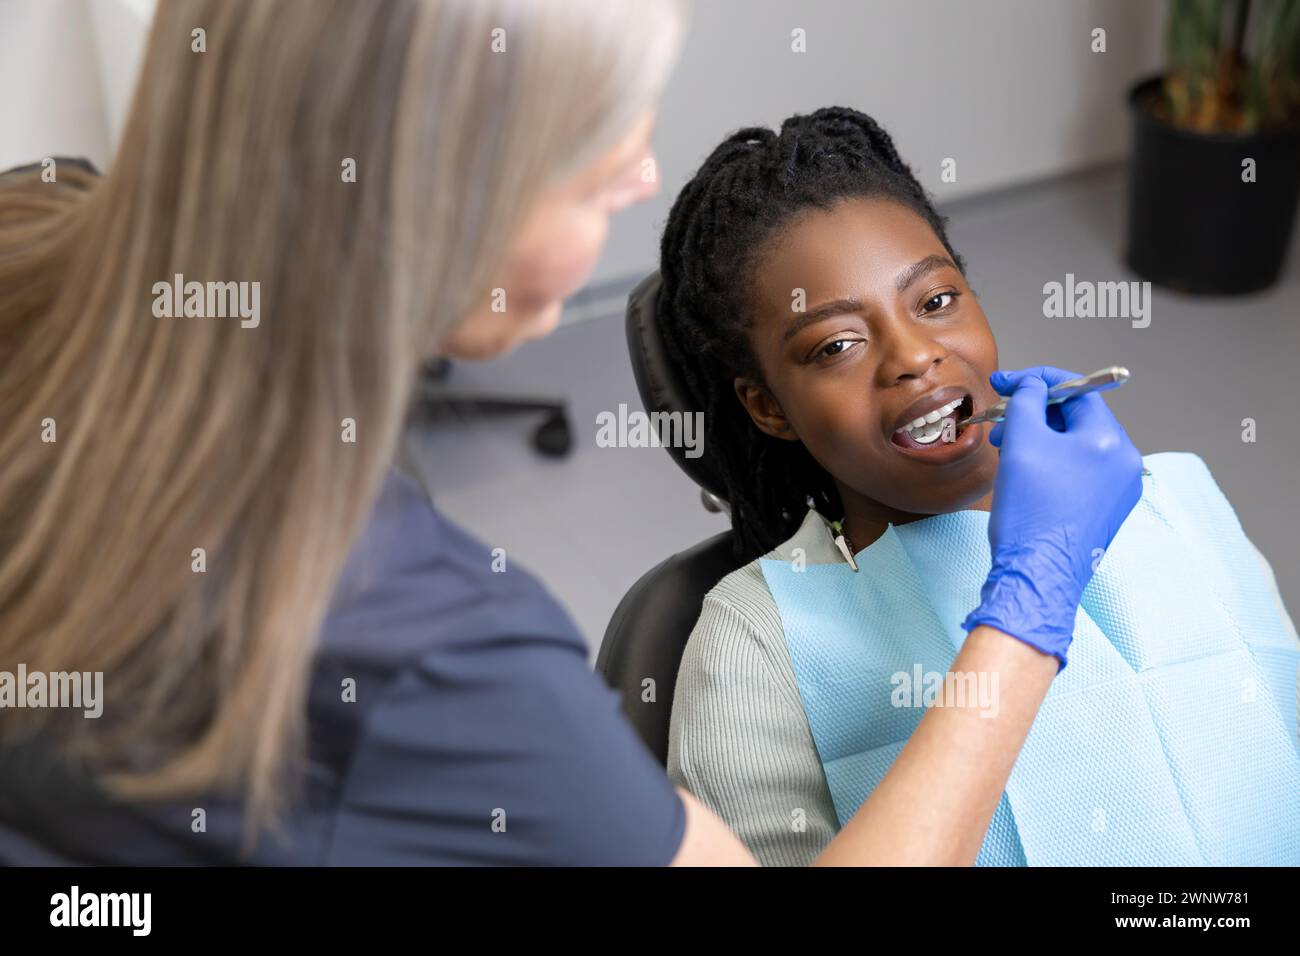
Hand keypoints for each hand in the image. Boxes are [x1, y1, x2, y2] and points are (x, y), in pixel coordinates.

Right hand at [961, 366, 1144, 668]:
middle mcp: (1124, 463)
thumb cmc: (1031, 516)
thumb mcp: (1022, 443)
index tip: (1007, 381)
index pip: (1076, 390)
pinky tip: (1024, 471)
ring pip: (1075, 445)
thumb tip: (1032, 385)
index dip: (1036, 380)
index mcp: (1110, 442)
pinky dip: (1051, 462)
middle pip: (1076, 418)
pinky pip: (1078, 470)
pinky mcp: (1105, 509)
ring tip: (1007, 447)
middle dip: (1035, 413)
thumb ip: (1027, 400)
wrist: (1036, 575)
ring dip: (1039, 438)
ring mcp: (1118, 489)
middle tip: (1002, 418)